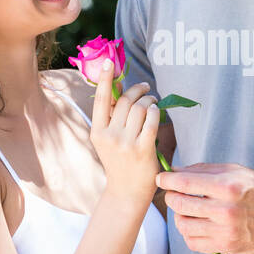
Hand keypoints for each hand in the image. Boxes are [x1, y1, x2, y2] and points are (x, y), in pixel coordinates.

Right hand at [90, 60, 160, 201]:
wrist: (126, 193)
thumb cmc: (119, 163)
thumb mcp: (107, 141)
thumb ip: (112, 117)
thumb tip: (120, 86)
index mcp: (97, 132)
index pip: (100, 100)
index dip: (105, 78)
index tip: (109, 61)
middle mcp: (109, 136)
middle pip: (124, 101)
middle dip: (138, 90)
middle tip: (145, 88)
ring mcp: (125, 144)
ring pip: (139, 108)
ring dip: (149, 101)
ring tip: (153, 102)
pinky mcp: (142, 150)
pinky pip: (152, 121)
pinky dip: (155, 113)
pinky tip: (156, 112)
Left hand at [155, 163, 253, 253]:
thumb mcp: (237, 171)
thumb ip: (205, 170)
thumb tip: (176, 171)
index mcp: (228, 187)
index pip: (185, 183)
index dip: (167, 180)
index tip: (161, 178)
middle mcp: (225, 210)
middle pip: (180, 204)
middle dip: (171, 196)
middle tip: (172, 193)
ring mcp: (225, 232)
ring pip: (183, 225)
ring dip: (179, 215)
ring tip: (186, 209)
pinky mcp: (227, 246)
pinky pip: (193, 242)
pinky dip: (188, 232)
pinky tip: (195, 223)